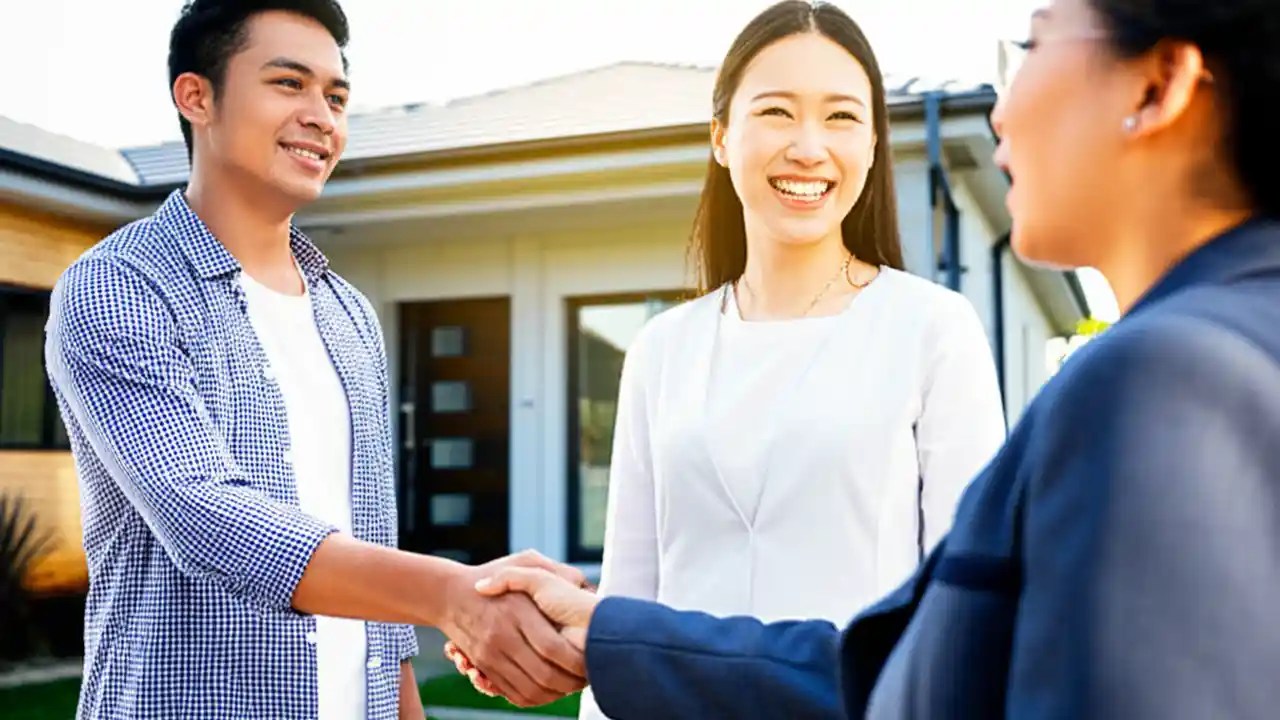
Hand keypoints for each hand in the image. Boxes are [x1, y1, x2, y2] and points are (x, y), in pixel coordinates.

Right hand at [436, 551, 587, 706]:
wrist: (449, 594)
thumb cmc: (493, 573)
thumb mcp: (524, 561)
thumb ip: (554, 569)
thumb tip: (582, 582)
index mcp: (517, 611)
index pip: (553, 648)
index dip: (576, 660)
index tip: (591, 659)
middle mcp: (502, 636)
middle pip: (544, 673)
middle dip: (571, 682)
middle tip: (587, 678)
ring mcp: (491, 655)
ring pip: (530, 689)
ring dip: (556, 694)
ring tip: (572, 686)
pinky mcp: (484, 666)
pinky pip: (512, 693)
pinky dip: (534, 698)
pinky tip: (549, 690)